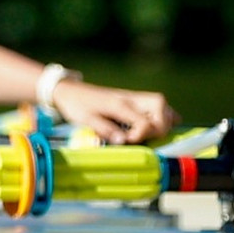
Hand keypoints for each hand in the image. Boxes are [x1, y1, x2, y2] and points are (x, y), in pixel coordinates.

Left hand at [50, 80, 180, 144]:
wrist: (71, 90)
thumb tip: (123, 142)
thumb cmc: (77, 105)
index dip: (140, 136)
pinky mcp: (134, 100)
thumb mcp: (86, 119)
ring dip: (162, 121)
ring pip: (162, 105)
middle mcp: (131, 98)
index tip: (127, 142)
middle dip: (158, 128)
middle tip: (141, 138)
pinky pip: (157, 105)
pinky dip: (163, 115)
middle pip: (161, 108)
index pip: (144, 121)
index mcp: (120, 104)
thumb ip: (105, 130)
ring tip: (149, 134)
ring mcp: (134, 97)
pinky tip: (157, 126)